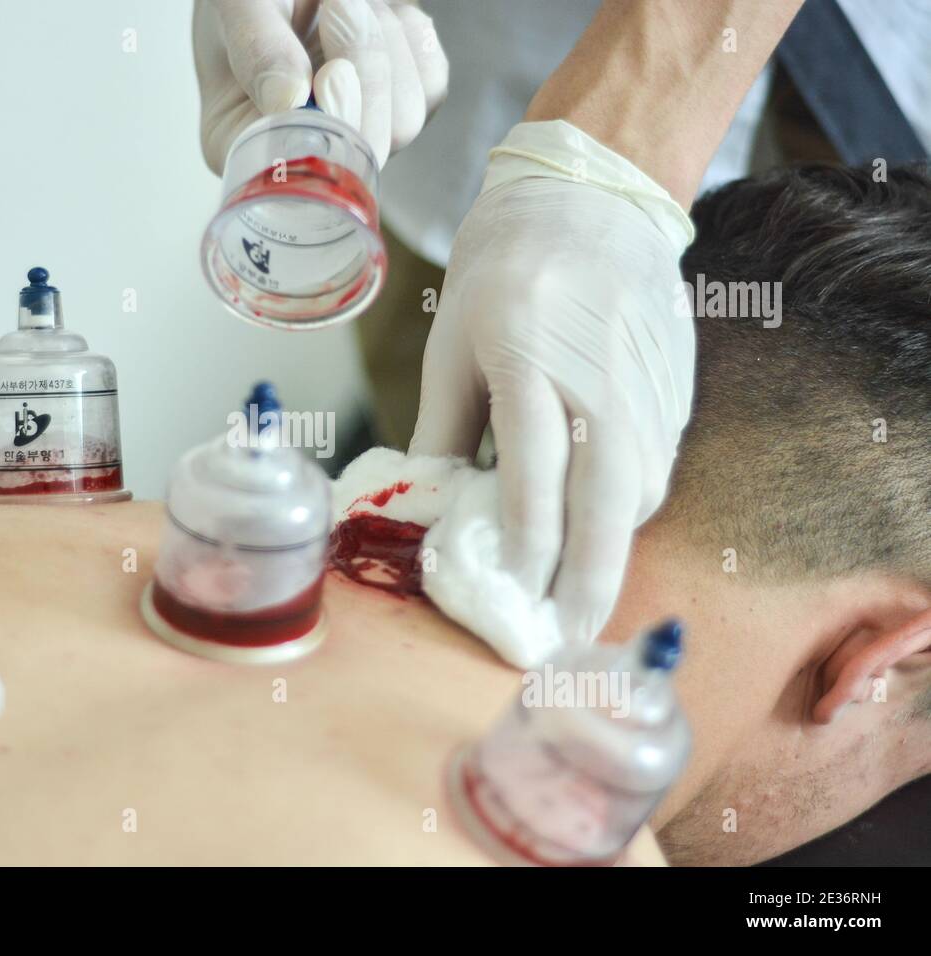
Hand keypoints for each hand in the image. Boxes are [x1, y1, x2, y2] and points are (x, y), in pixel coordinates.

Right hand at [193, 0, 447, 173]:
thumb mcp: (238, 4)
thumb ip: (256, 45)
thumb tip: (288, 98)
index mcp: (247, 144)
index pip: (301, 173)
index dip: (329, 128)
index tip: (330, 69)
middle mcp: (304, 150)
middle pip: (367, 148)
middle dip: (363, 70)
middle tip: (338, 4)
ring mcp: (356, 131)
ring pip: (406, 120)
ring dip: (383, 44)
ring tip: (345, 2)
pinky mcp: (398, 103)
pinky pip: (430, 86)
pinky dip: (408, 39)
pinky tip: (374, 14)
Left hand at [411, 120, 695, 643]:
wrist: (588, 199)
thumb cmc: (501, 271)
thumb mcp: (452, 345)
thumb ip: (446, 432)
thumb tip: (439, 510)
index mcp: (529, 359)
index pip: (534, 477)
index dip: (525, 548)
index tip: (512, 597)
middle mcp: (598, 376)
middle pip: (605, 500)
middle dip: (589, 578)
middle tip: (568, 634)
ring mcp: (647, 381)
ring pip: (639, 491)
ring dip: (613, 549)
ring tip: (579, 593)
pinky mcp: (675, 385)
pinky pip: (657, 465)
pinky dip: (630, 509)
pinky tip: (603, 530)